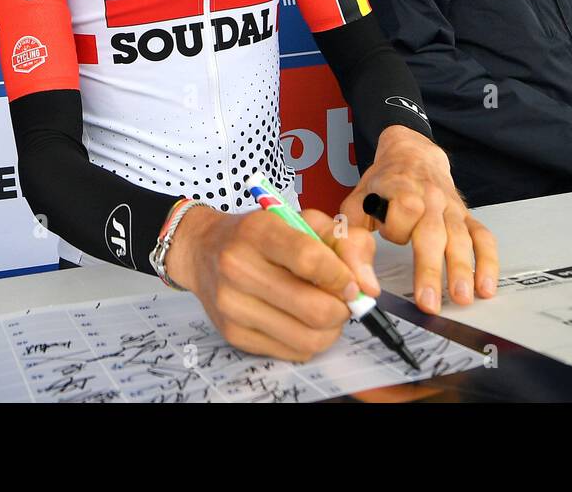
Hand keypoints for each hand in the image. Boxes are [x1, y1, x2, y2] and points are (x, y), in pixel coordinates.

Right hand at [166, 203, 375, 362]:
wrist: (203, 249)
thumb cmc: (261, 234)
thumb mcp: (304, 220)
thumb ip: (345, 243)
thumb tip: (368, 288)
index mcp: (259, 231)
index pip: (311, 260)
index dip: (342, 277)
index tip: (350, 282)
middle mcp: (239, 267)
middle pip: (314, 308)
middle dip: (342, 309)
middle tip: (342, 300)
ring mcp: (233, 304)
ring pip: (307, 338)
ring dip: (330, 330)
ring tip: (326, 311)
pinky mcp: (233, 334)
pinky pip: (291, 352)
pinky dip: (308, 340)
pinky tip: (301, 321)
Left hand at [339, 125, 498, 314]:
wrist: (413, 154)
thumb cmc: (384, 183)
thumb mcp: (357, 199)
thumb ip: (350, 233)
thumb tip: (351, 270)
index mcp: (401, 189)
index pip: (403, 210)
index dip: (395, 227)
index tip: (387, 234)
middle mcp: (430, 198)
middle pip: (433, 234)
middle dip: (431, 269)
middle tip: (429, 302)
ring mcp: (451, 209)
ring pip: (460, 239)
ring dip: (463, 270)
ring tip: (462, 298)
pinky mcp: (466, 217)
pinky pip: (483, 237)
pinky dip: (488, 261)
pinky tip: (487, 285)